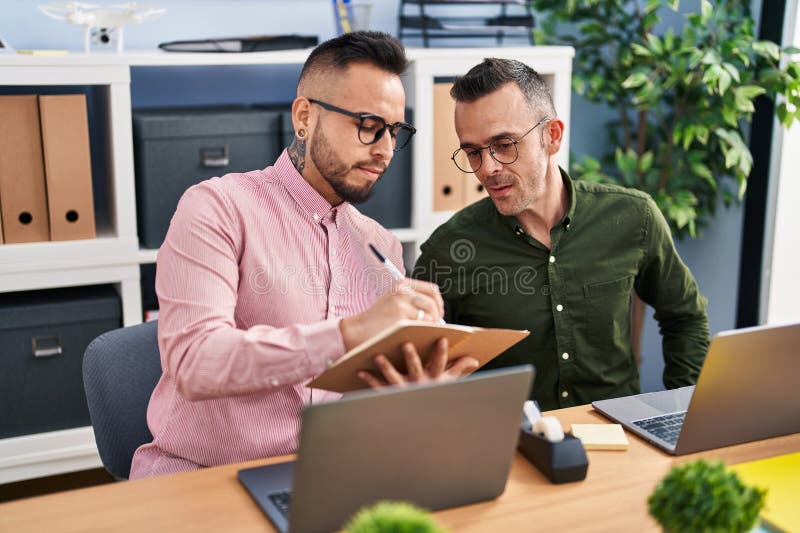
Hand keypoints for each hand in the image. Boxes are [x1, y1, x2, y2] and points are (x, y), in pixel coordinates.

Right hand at [339, 278, 444, 350]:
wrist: (357, 331)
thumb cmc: (376, 320)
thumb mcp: (393, 301)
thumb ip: (412, 300)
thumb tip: (437, 310)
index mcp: (402, 284)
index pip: (432, 290)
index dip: (439, 303)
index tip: (438, 312)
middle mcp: (402, 290)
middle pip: (433, 303)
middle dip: (437, 317)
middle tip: (434, 326)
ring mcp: (402, 304)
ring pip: (430, 316)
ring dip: (431, 326)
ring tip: (424, 332)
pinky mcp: (401, 318)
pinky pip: (423, 327)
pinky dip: (424, 333)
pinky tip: (419, 337)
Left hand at [357, 338, 478, 388]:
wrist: (422, 425)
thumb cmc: (435, 397)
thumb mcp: (448, 384)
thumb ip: (459, 369)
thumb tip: (474, 360)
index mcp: (434, 379)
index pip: (440, 364)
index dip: (441, 353)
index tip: (441, 339)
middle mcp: (420, 384)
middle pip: (416, 369)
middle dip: (411, 357)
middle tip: (406, 344)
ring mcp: (405, 390)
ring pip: (394, 378)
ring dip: (386, 367)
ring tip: (377, 356)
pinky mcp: (392, 396)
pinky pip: (380, 388)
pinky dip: (370, 380)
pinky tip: (360, 372)